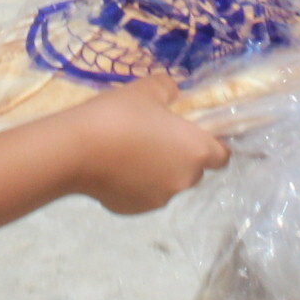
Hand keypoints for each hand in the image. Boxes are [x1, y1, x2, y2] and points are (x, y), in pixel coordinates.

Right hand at [61, 78, 229, 213]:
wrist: (77, 149)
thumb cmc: (120, 114)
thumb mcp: (147, 89)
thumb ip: (168, 90)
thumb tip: (172, 96)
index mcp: (195, 150)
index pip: (222, 156)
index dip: (212, 145)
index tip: (193, 133)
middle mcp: (183, 180)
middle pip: (193, 170)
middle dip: (180, 157)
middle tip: (154, 137)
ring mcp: (159, 199)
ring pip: (167, 184)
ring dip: (157, 172)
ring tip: (128, 152)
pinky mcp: (134, 210)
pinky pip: (142, 194)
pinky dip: (134, 184)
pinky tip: (113, 168)